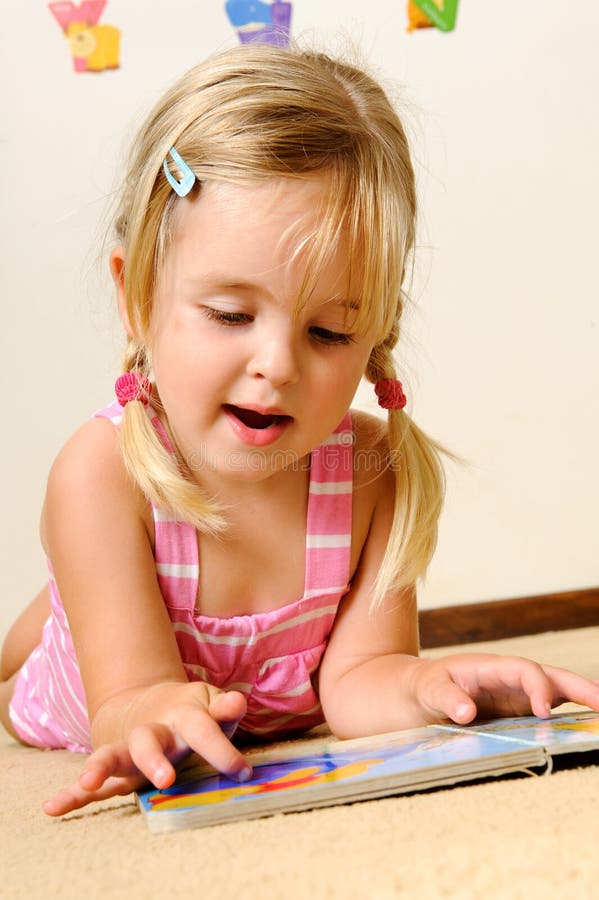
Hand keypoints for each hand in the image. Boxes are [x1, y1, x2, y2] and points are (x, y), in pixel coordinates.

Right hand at [43, 683, 249, 816]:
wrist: (147, 703)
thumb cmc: (191, 713)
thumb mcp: (210, 705)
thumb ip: (224, 709)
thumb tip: (238, 701)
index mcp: (182, 717)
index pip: (203, 730)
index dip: (221, 750)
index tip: (241, 771)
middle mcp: (153, 733)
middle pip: (149, 741)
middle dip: (153, 758)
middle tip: (165, 780)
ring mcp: (129, 750)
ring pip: (112, 756)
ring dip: (100, 768)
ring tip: (88, 782)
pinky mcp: (113, 768)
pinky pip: (89, 784)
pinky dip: (70, 796)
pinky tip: (52, 809)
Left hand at [408, 653, 598, 724]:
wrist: (416, 694)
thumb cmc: (424, 687)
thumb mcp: (427, 689)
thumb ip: (445, 697)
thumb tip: (466, 712)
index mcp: (492, 668)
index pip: (525, 670)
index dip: (538, 687)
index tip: (543, 712)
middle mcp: (510, 680)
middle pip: (552, 677)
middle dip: (580, 687)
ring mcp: (516, 697)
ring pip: (557, 694)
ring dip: (582, 701)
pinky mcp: (516, 714)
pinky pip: (547, 714)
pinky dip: (567, 719)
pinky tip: (583, 730)